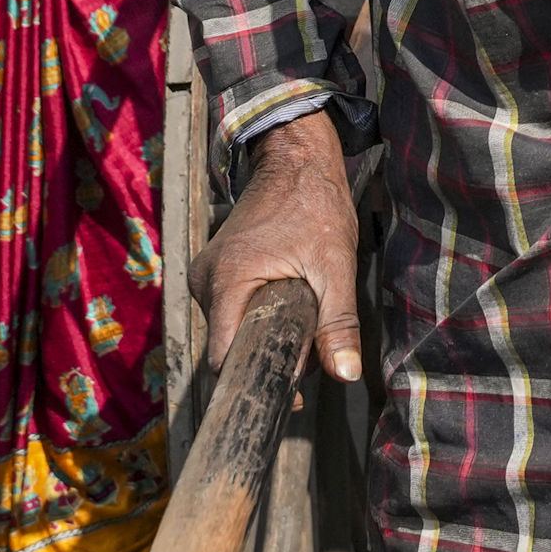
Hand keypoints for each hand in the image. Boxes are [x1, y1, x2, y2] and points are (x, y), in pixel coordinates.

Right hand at [190, 111, 363, 387]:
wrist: (296, 157)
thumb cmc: (315, 204)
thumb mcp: (335, 265)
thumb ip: (338, 322)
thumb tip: (346, 374)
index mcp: (226, 284)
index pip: (222, 358)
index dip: (253, 381)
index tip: (289, 395)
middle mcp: (204, 282)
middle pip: (228, 345)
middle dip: (267, 356)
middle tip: (309, 351)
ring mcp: (205, 275)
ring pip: (230, 328)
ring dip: (264, 334)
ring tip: (303, 318)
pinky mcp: (214, 270)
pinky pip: (231, 309)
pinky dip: (257, 315)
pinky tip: (287, 303)